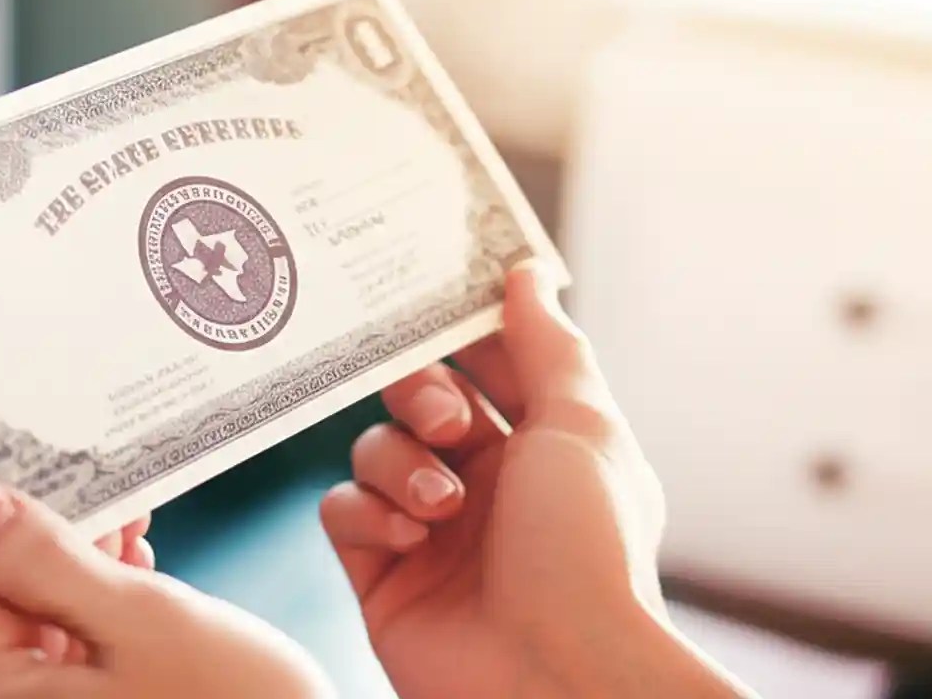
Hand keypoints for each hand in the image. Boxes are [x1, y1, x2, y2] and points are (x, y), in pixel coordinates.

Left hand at [0, 484, 331, 697]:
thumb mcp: (144, 618)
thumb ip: (47, 563)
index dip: (20, 531)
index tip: (69, 485)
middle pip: (13, 615)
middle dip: (63, 551)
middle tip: (116, 506)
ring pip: (53, 636)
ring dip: (89, 578)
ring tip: (135, 539)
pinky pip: (87, 665)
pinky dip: (110, 619)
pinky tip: (143, 584)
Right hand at [321, 268, 748, 697]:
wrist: (556, 675)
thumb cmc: (588, 550)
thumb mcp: (583, 426)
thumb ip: (547, 344)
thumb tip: (526, 272)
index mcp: (540, 444)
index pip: (488, 363)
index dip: (460, 329)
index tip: (424, 290)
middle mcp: (485, 483)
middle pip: (418, 399)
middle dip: (423, 396)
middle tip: (447, 421)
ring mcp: (430, 529)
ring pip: (374, 449)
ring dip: (400, 463)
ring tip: (443, 503)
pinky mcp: (382, 574)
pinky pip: (343, 512)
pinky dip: (369, 514)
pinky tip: (411, 538)